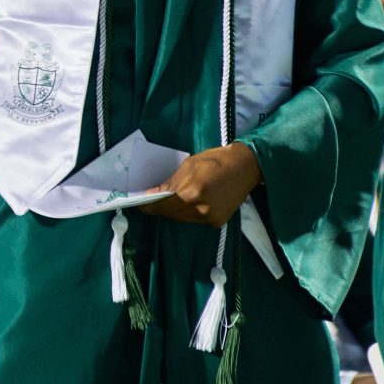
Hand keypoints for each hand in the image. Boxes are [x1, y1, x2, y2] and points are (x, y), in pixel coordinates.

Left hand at [145, 143, 260, 226]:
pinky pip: (193, 220)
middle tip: (147, 203)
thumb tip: (152, 193)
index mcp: (192, 192)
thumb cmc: (216, 160)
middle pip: (170, 214)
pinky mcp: (216, 223)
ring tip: (163, 203)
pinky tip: (182, 205)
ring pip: (180, 219)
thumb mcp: (189, 165)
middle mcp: (200, 209)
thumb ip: (170, 182)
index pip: (162, 204)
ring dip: (170, 212)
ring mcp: (209, 218)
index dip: (147, 206)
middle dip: (157, 208)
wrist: (246, 167)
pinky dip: (185, 213)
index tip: (136, 205)